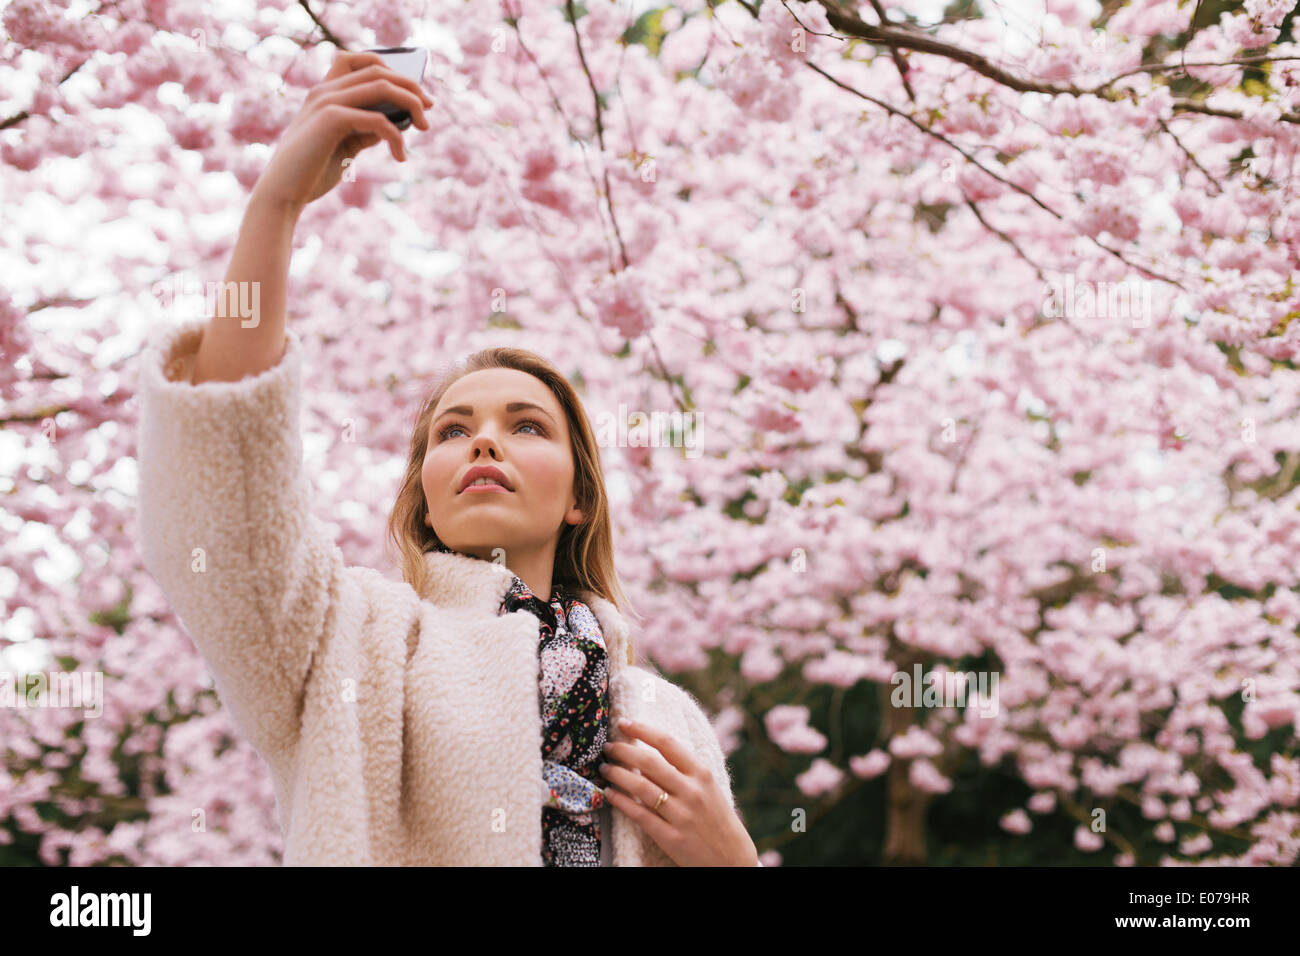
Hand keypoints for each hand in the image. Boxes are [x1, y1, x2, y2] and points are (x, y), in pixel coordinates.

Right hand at [252, 49, 433, 211]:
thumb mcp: (345, 146)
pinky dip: (396, 135)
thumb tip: (394, 124)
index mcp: (324, 93)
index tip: (414, 92)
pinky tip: (401, 156)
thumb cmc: (311, 172)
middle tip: (429, 108)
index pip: (360, 60)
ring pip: (381, 86)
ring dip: (410, 102)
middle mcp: (324, 91)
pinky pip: (377, 118)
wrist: (282, 194)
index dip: (391, 69)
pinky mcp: (331, 120)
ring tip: (424, 126)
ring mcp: (326, 102)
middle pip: (378, 70)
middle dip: (411, 86)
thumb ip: (365, 130)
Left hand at [599, 718, 757, 866]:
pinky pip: (639, 814)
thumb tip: (649, 755)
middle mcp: (692, 791)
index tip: (624, 722)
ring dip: (617, 774)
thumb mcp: (709, 789)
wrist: (732, 860)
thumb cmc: (717, 820)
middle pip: (649, 762)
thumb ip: (684, 772)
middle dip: (623, 751)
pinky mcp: (670, 838)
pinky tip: (609, 794)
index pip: (667, 743)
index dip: (643, 730)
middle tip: (608, 747)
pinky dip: (620, 802)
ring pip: (640, 786)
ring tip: (605, 769)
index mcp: (702, 774)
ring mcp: (681, 815)